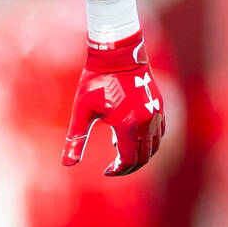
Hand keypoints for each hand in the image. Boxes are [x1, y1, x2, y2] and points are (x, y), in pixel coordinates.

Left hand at [63, 32, 164, 175]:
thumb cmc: (96, 81)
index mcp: (128, 125)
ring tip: (120, 154)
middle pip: (144, 157)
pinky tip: (130, 138)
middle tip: (114, 169)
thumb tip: (67, 164)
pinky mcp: (159, 106)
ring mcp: (156, 114)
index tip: (106, 172)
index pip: (129, 160)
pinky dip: (148, 142)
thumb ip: (75, 139)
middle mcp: (146, 121)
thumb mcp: (81, 111)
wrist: (117, 54)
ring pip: (154, 146)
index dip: (118, 170)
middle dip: (129, 167)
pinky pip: (159, 133)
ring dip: (140, 155)